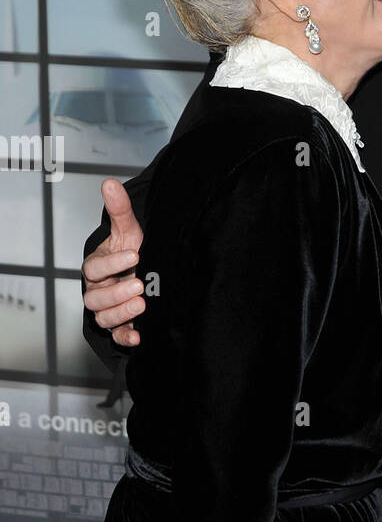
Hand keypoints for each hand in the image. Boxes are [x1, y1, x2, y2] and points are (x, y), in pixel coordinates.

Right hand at [82, 178, 145, 347]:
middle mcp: (99, 290)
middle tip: (139, 284)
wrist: (145, 272)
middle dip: (116, 292)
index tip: (134, 254)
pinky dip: (125, 338)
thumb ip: (120, 211)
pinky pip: (117, 336)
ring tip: (142, 304)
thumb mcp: (129, 232)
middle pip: (95, 296)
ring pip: (104, 317)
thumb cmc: (133, 252)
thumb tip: (109, 183)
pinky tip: (139, 337)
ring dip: (121, 312)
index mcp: (97, 267)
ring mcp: (108, 310)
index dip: (112, 263)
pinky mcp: (121, 326)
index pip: (95, 267)